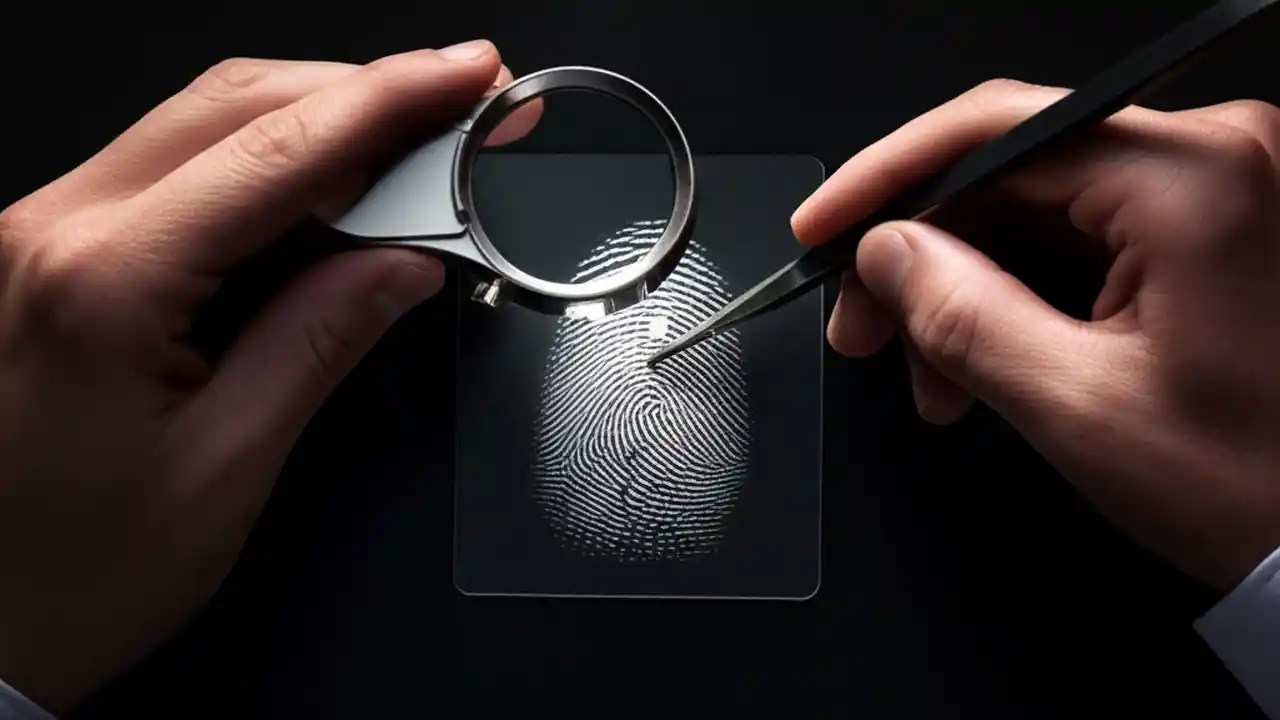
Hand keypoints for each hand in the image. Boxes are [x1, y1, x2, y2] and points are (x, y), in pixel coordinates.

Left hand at [0, 40, 539, 712]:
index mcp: (100, 284)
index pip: (278, 151)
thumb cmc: (71, 574)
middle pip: (237, 103)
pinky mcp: (52, 252)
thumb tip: (401, 263)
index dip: (391, 101)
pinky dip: (265, 161)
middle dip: (362, 93)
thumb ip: (319, 341)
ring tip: (410, 149)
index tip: (466, 76)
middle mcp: (52, 233)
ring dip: (317, 121)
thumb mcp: (225, 466)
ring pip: (204, 121)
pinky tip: (326, 187)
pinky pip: (174, 168)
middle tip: (457, 108)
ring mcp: (41, 234)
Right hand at [792, 79, 1279, 592]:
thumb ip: (964, 315)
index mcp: (1191, 178)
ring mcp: (1212, 189)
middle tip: (864, 330)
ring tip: (934, 377)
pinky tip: (981, 358)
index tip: (824, 229)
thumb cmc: (1254, 483)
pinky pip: (1075, 233)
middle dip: (921, 253)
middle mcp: (1210, 158)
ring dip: (963, 286)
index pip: (995, 131)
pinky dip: (1015, 291)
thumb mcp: (1077, 405)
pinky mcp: (1206, 225)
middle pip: (1007, 170)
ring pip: (1031, 207)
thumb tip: (886, 252)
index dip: (887, 180)